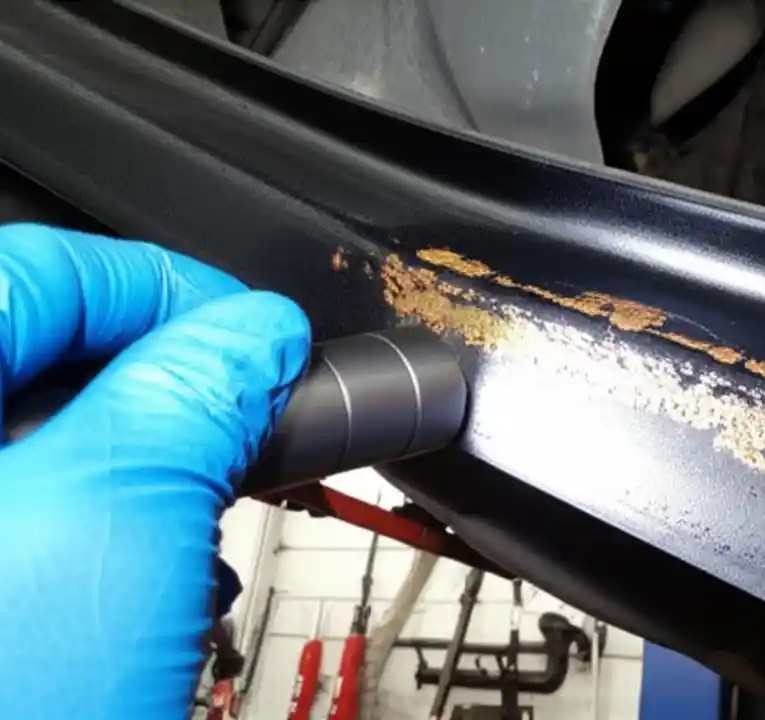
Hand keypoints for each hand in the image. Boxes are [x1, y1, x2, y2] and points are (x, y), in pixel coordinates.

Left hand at [0, 224, 310, 716]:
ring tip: (211, 508)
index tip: (258, 335)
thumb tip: (256, 333)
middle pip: (43, 353)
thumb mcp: (119, 523)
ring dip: (152, 457)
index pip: (37, 269)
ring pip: (48, 434)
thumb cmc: (9, 705)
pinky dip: (117, 524)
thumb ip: (192, 394)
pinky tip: (163, 579)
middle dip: (167, 381)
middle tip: (249, 418)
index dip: (165, 288)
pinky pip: (41, 512)